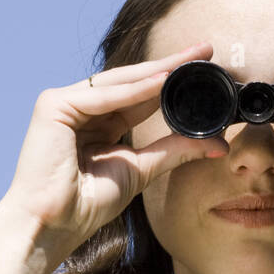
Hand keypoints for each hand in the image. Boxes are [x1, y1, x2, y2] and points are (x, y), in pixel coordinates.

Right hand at [0, 41, 225, 261]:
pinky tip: (162, 81)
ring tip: (190, 60)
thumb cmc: (87, 204)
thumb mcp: (141, 170)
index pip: (141, 96)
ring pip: (119, 83)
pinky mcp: (53, 105)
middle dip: (169, 67)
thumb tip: (220, 144)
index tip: (204, 70)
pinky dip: (133, 90)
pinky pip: (102, 96)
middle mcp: (81, 108)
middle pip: (132, 82)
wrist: (55, 223)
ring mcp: (64, 103)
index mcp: (99, 123)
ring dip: (156, 71)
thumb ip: (175, 151)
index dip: (172, 82)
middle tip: (205, 49)